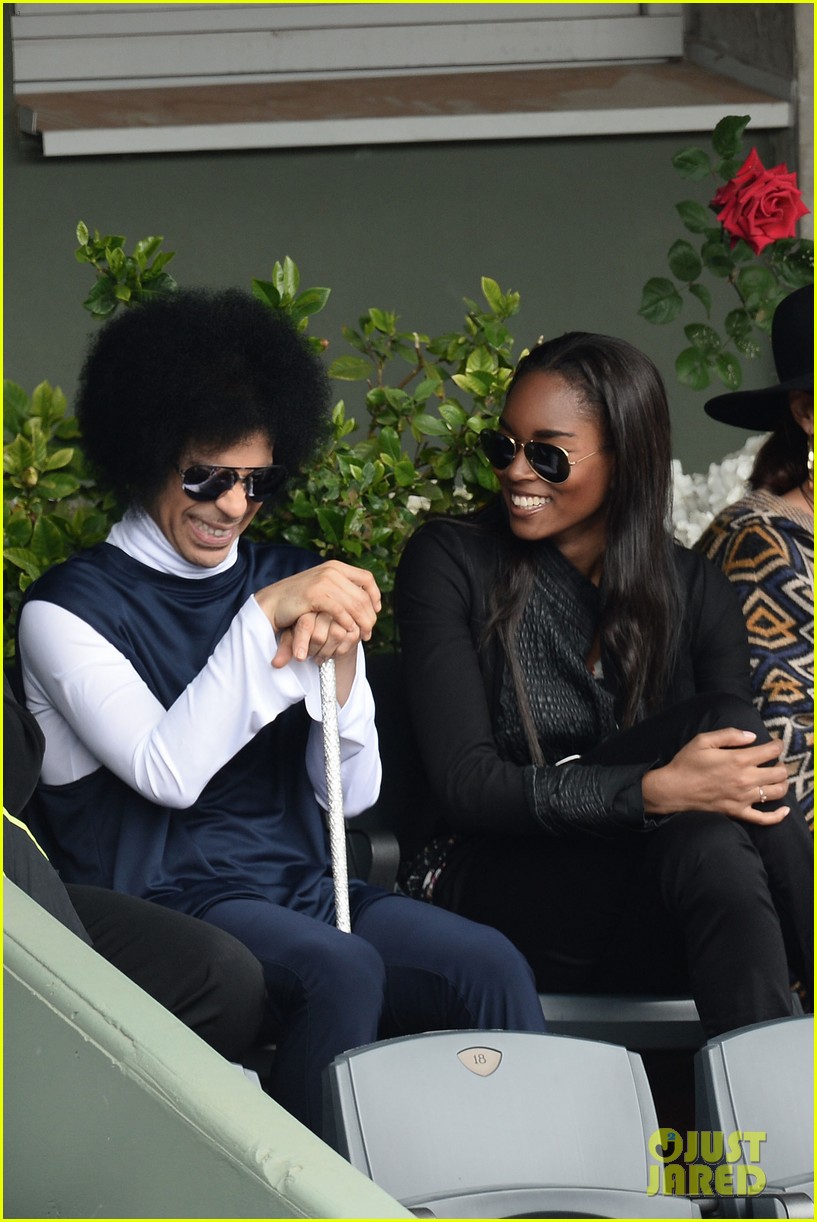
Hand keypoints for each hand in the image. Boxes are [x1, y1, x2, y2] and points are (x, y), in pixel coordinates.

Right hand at [254, 560, 380, 667]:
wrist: (273, 602)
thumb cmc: (298, 600)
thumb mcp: (322, 588)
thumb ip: (340, 589)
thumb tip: (364, 600)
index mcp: (336, 567)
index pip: (367, 578)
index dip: (375, 595)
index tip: (376, 611)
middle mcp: (332, 570)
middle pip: (363, 595)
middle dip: (370, 615)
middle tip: (369, 631)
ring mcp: (324, 581)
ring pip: (355, 604)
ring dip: (362, 623)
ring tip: (362, 635)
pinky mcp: (315, 594)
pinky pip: (340, 611)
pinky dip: (347, 623)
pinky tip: (347, 632)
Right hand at [642, 728, 790, 824]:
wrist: (673, 790)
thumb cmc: (686, 763)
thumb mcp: (703, 740)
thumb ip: (729, 735)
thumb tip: (752, 736)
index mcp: (738, 760)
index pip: (771, 751)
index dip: (778, 745)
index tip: (776, 743)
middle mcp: (745, 779)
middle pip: (779, 773)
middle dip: (781, 764)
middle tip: (775, 761)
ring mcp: (743, 798)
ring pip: (777, 792)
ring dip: (782, 783)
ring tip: (776, 778)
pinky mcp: (738, 812)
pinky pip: (764, 818)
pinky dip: (778, 816)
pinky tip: (784, 810)